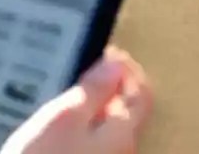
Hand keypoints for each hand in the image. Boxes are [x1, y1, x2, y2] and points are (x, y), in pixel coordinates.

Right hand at [0, 47, 152, 153]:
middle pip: (126, 113)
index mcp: (122, 134)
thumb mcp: (64, 117)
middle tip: (83, 73)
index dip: (126, 68)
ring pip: (107, 133)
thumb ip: (94, 89)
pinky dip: (80, 134)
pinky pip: (91, 150)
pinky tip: (56, 135)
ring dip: (92, 112)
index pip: (141, 92)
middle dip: (108, 90)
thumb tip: (116, 64)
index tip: (104, 53)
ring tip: (65, 100)